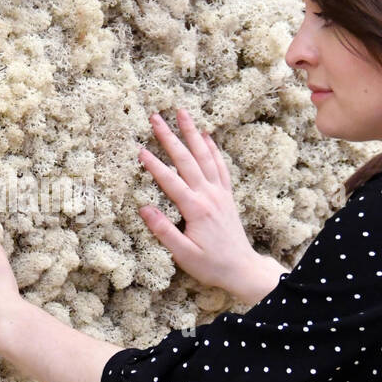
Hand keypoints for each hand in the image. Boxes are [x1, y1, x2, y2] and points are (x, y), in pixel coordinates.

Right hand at [138, 109, 278, 301]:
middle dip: (170, 137)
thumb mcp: (183, 254)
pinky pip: (220, 166)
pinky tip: (207, 136)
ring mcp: (220, 193)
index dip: (154, 165)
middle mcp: (209, 195)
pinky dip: (213, 149)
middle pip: (187, 160)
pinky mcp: (227, 195)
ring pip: (205, 156)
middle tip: (156, 117)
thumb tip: (144, 209)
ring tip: (182, 113)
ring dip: (193, 133)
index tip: (139, 149)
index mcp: (196, 209)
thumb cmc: (211, 264)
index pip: (170, 181)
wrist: (242, 268)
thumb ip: (164, 231)